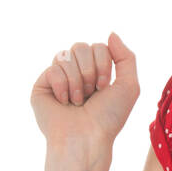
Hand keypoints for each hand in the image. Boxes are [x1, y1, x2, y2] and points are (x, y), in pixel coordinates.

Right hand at [31, 31, 139, 160]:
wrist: (87, 137)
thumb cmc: (109, 117)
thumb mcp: (129, 85)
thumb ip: (126, 56)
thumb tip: (110, 33)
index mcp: (95, 70)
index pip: (98, 46)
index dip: (103, 64)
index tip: (104, 87)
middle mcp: (76, 72)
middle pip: (81, 46)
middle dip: (90, 71)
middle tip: (91, 93)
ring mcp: (58, 78)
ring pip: (66, 55)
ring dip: (77, 81)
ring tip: (78, 101)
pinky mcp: (42, 86)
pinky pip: (52, 69)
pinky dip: (63, 86)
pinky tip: (64, 102)